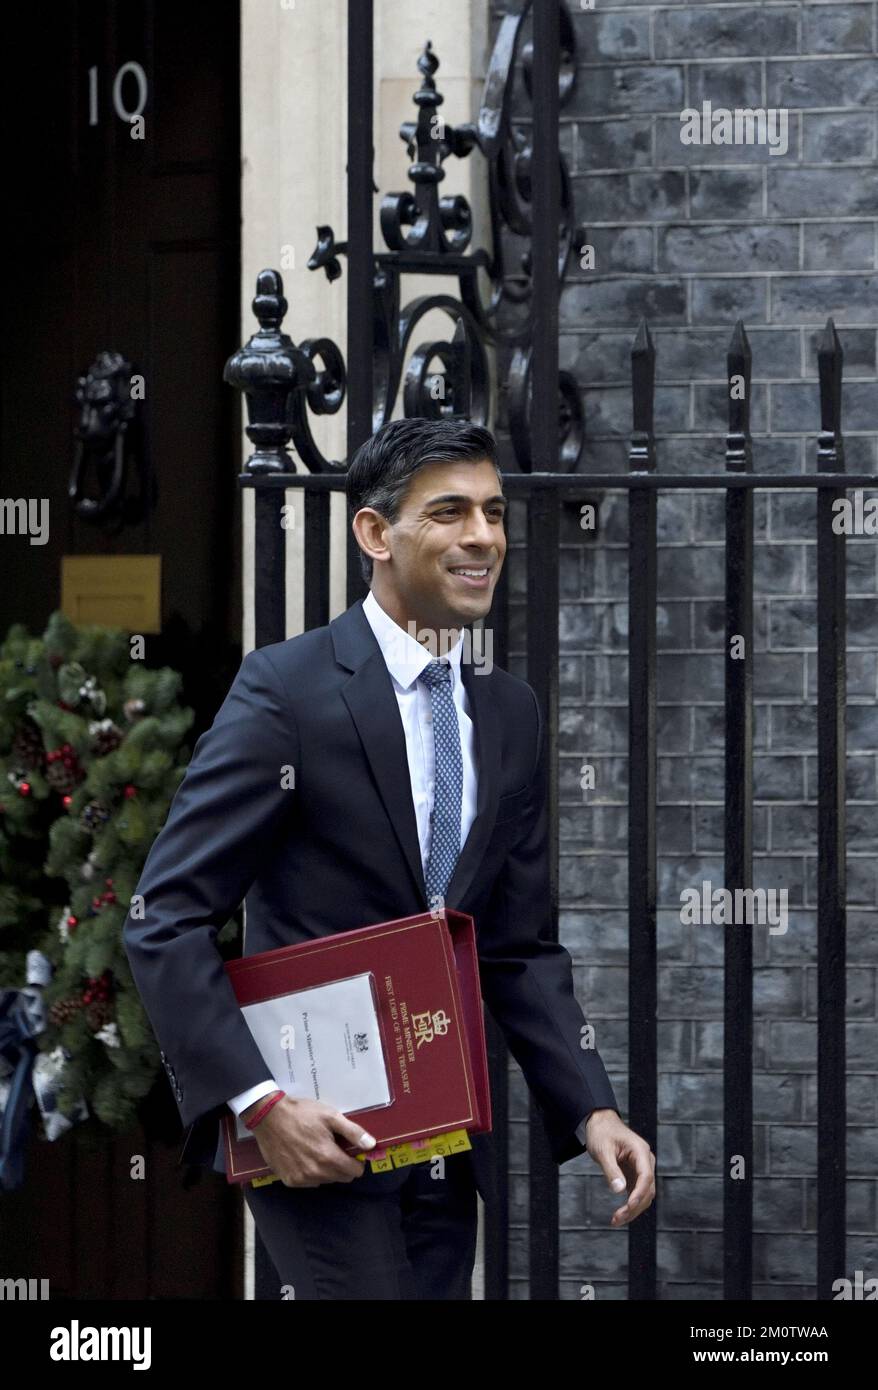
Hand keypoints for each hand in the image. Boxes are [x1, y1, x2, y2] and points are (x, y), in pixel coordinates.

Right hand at [244, 1095, 376, 1186]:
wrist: (269, 1117)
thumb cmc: (302, 1114)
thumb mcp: (330, 1116)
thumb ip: (353, 1132)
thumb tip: (372, 1145)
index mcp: (328, 1158)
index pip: (354, 1171)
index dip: (357, 1161)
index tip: (351, 1151)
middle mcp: (316, 1173)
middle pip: (341, 1177)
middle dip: (343, 1165)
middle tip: (334, 1147)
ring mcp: (301, 1179)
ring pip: (325, 1181)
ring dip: (327, 1170)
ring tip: (317, 1149)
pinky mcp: (289, 1181)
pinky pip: (309, 1182)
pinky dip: (311, 1173)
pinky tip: (305, 1157)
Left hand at [584, 1109, 655, 1227]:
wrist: (600, 1123)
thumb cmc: (601, 1133)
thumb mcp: (602, 1150)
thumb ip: (611, 1170)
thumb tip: (619, 1191)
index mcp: (640, 1151)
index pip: (646, 1176)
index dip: (639, 1194)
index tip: (628, 1207)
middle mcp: (645, 1160)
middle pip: (647, 1189)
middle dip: (634, 1207)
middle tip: (616, 1220)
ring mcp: (642, 1168)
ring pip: (644, 1194)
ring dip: (633, 1209)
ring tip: (615, 1221)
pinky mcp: (635, 1174)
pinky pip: (637, 1193)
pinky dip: (630, 1205)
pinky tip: (620, 1215)